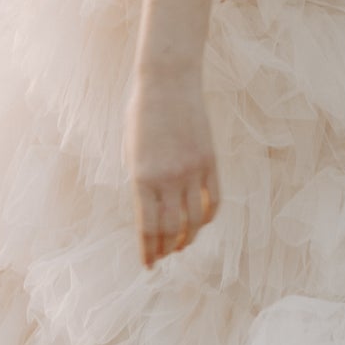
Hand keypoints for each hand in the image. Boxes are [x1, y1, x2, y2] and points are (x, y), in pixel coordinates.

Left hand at [125, 62, 219, 269]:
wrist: (168, 80)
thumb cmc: (141, 112)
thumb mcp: (130, 149)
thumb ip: (139, 181)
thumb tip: (148, 209)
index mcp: (141, 177)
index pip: (147, 227)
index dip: (148, 250)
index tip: (148, 264)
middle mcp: (168, 178)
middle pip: (171, 229)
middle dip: (166, 248)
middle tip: (163, 257)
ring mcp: (193, 171)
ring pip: (195, 220)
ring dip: (188, 237)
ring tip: (181, 245)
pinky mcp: (210, 162)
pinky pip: (214, 200)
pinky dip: (208, 217)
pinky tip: (201, 223)